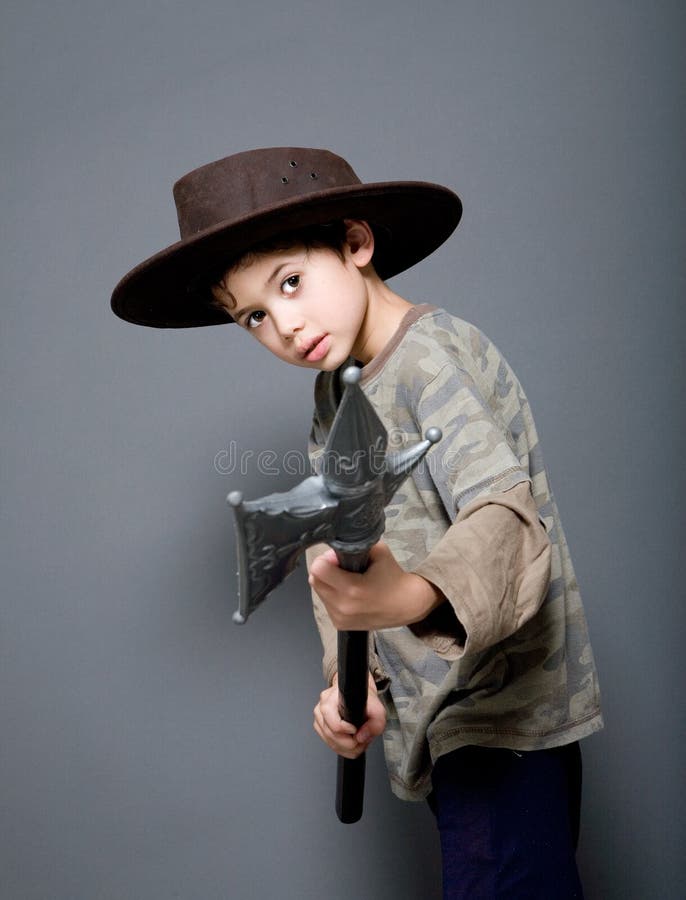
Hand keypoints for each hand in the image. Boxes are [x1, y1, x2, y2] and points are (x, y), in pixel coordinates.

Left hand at [308, 541, 442, 630]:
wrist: (407, 605)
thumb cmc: (393, 576)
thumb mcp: (379, 552)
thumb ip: (356, 546)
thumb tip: (336, 549)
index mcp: (352, 589)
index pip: (318, 569)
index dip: (327, 559)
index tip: (340, 558)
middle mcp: (343, 607)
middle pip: (314, 580)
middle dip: (325, 570)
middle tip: (342, 567)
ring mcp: (340, 618)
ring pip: (319, 592)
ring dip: (328, 583)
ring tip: (347, 581)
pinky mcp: (340, 625)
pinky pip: (326, 603)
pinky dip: (333, 595)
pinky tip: (349, 594)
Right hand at [313, 674, 385, 758]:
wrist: (358, 694)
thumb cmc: (364, 700)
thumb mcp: (378, 710)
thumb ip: (376, 723)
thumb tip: (361, 737)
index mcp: (332, 700)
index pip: (335, 725)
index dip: (349, 732)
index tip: (357, 729)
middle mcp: (321, 708)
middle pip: (333, 737)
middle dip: (351, 743)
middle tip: (362, 738)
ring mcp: (319, 718)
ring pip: (331, 743)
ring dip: (347, 747)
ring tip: (358, 738)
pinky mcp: (319, 727)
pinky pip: (329, 744)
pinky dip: (341, 747)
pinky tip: (350, 740)